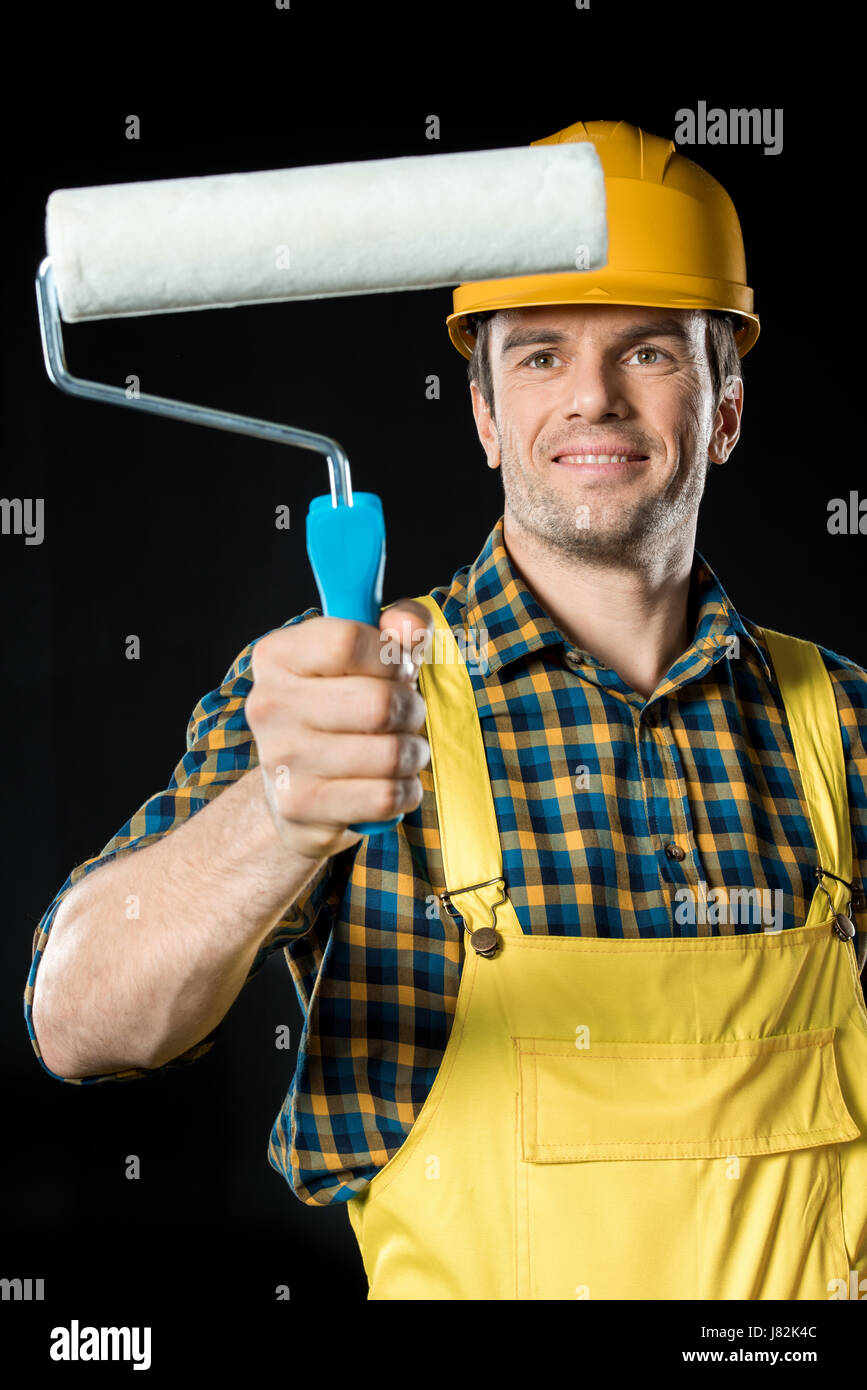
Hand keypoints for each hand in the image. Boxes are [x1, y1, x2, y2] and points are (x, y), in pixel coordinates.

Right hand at [246, 600, 432, 860]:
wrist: (298, 786)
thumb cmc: (345, 707)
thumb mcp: (371, 655)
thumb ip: (401, 624)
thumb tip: (407, 627)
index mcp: (278, 656)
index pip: (347, 642)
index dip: (392, 656)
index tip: (400, 668)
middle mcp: (268, 705)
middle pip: (379, 703)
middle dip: (412, 710)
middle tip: (406, 715)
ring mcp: (280, 760)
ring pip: (390, 754)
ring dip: (413, 753)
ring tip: (401, 750)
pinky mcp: (299, 808)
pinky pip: (385, 797)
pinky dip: (406, 791)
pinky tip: (393, 783)